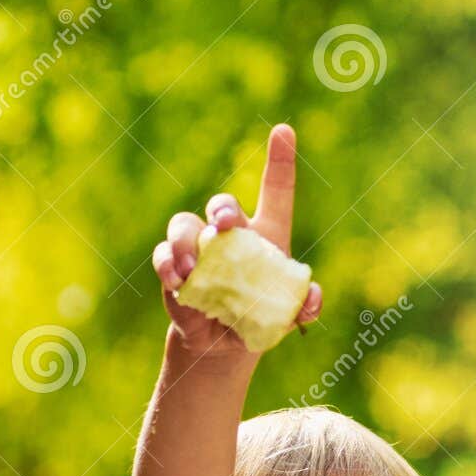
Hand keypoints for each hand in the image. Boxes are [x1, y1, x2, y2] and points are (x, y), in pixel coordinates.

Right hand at [150, 123, 323, 356]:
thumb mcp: (287, 315)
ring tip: (193, 267)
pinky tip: (178, 280)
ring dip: (187, 242)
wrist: (224, 344)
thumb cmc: (259, 318)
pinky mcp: (173, 268)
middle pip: (223, 204)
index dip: (280, 160)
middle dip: (221, 209)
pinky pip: (163, 255)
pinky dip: (168, 266)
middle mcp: (230, 234)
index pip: (276, 191)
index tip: (284, 131)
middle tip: (224, 226)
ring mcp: (197, 248)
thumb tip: (312, 298)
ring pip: (185, 224)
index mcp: (267, 236)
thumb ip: (305, 305)